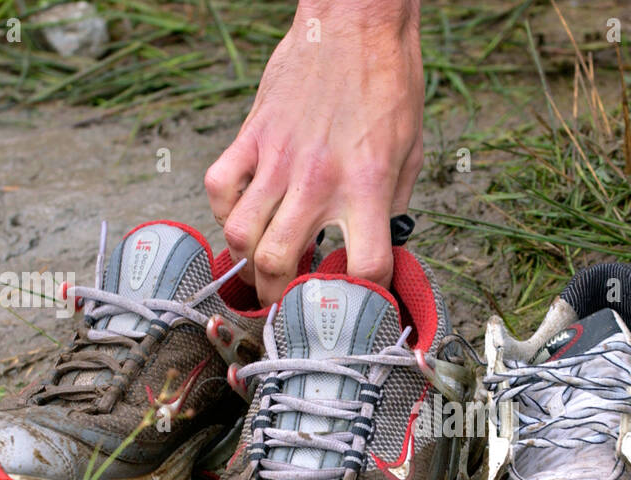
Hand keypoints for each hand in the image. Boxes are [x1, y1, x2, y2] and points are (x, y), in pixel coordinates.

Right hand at [205, 1, 423, 304]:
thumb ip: (391, 205)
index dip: (363, 292)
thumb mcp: (410, 152)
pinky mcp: (253, 133)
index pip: (365, 267)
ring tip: (260, 263)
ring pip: (240, 233)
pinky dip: (225, 210)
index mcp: (368, 187)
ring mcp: (279, 157)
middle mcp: (319, 179)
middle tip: (285, 301)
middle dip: (280, 295)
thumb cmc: (389, 84)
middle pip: (279, 263)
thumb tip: (378, 244)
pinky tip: (243, 212)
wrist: (356, 24)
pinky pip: (220, 186)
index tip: (356, 294)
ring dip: (247, 259)